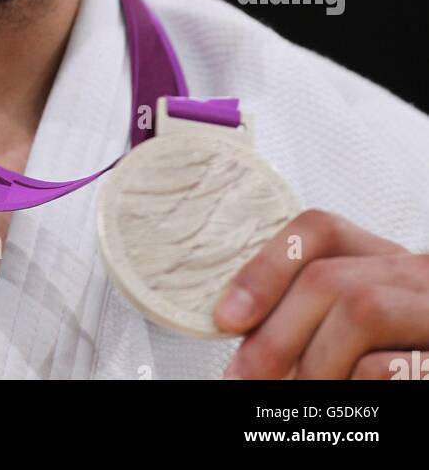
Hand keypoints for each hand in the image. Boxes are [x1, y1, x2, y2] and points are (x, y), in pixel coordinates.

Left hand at [213, 208, 428, 378]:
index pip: (320, 230)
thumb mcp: (354, 336)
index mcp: (388, 264)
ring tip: (299, 398)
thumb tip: (242, 326)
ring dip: (314, 366)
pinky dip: (353, 387)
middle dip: (275, 335)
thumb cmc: (392, 367)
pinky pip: (389, 363)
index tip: (226, 318)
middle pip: (328, 277)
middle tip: (244, 378)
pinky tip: (344, 403)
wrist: (424, 376)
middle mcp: (418, 276)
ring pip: (361, 310)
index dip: (266, 268)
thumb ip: (314, 318)